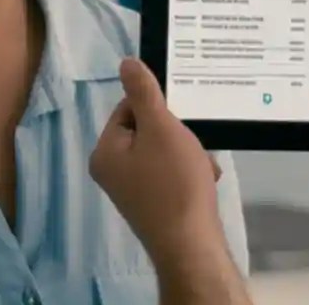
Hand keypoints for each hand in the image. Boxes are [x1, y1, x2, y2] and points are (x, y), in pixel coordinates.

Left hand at [89, 59, 225, 267]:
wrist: (191, 245)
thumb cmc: (174, 183)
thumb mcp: (161, 128)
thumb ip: (144, 93)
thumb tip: (126, 63)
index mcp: (105, 151)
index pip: (128, 108)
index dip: (157, 109)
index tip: (180, 121)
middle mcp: (112, 171)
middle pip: (146, 130)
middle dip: (176, 134)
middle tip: (193, 147)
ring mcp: (132, 190)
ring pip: (162, 152)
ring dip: (186, 153)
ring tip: (201, 167)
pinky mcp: (152, 205)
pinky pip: (170, 175)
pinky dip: (188, 174)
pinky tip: (203, 182)